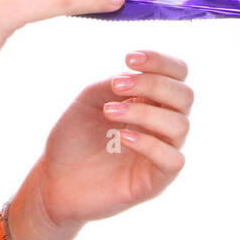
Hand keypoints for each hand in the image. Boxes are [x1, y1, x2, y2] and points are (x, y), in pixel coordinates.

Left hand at [12, 51, 192, 239]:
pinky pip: (173, 160)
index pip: (177, 74)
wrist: (53, 181)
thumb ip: (116, 83)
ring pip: (180, 125)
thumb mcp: (90, 99)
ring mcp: (161, 153)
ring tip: (109, 112)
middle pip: (186, 96)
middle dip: (153, 84)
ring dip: (144, 112)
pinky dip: (150, 144)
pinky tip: (122, 138)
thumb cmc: (73, 139)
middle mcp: (162, 125)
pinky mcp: (155, 181)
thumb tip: (140, 75)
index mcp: (152, 101)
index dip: (161, 61)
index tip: (129, 58)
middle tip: (117, 85)